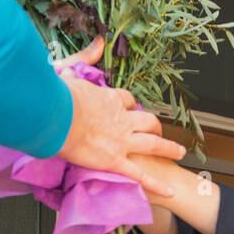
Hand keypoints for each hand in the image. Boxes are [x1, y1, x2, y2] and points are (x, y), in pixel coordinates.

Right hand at [55, 35, 185, 196]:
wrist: (54, 115)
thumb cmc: (56, 95)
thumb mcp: (70, 68)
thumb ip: (85, 56)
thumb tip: (99, 41)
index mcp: (109, 99)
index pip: (126, 101)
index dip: (129, 106)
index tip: (129, 108)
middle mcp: (121, 119)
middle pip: (146, 121)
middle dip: (155, 125)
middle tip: (159, 130)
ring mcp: (121, 141)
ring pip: (152, 144)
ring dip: (168, 148)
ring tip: (178, 152)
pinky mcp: (114, 161)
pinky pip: (140, 174)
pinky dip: (157, 184)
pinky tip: (170, 192)